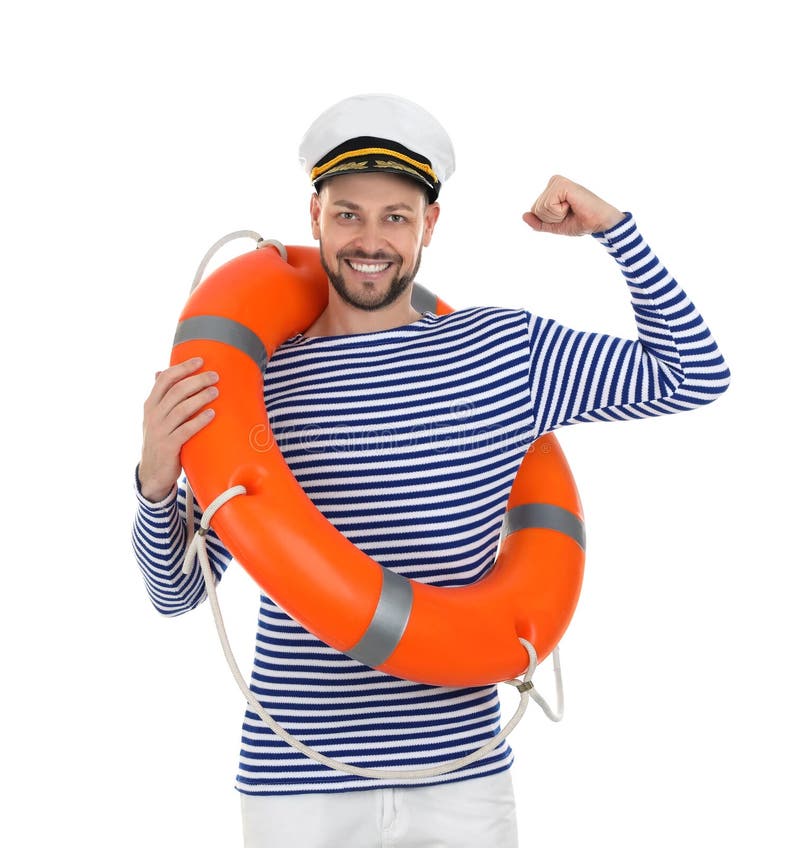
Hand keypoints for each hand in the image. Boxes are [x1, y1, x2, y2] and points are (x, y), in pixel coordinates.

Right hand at [138, 357, 218, 501]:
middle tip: (215, 376)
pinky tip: (212, 413)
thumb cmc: (160, 440)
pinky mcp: (169, 446)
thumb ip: (161, 397)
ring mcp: (160, 431)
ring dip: (200, 397)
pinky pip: (186, 430)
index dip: (182, 368)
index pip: (165, 379)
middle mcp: (153, 415)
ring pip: (181, 408)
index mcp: (150, 405)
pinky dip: (199, 420)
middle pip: (176, 391)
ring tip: (216, 391)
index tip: (200, 360)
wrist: (152, 472)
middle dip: (197, 380)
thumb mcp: (155, 417)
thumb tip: (160, 371)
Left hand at [522, 175, 623, 236]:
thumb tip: (523, 215)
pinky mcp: (562, 184)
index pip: (534, 210)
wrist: (598, 223)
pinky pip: (548, 206)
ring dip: (557, 216)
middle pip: (536, 209)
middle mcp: (553, 182)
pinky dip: (559, 212)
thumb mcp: (555, 226)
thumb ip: (539, 222)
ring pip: (541, 208)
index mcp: (551, 189)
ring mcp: (557, 182)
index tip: (566, 215)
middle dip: (552, 218)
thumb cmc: (580, 222)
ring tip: (572, 209)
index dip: (549, 220)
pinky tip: (572, 205)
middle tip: (570, 212)